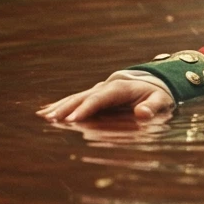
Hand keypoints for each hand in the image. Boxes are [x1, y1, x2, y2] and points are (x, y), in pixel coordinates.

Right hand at [38, 75, 174, 121]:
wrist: (154, 83)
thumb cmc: (157, 94)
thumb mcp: (161, 100)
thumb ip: (153, 107)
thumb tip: (142, 113)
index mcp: (119, 88)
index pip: (99, 98)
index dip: (86, 108)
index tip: (72, 119)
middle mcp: (105, 87)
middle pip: (82, 97)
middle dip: (66, 108)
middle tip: (50, 119)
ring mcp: (98, 90)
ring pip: (75, 98)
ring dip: (59, 107)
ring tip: (43, 116)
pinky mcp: (94, 96)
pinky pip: (75, 100)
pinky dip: (60, 105)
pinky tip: (45, 111)